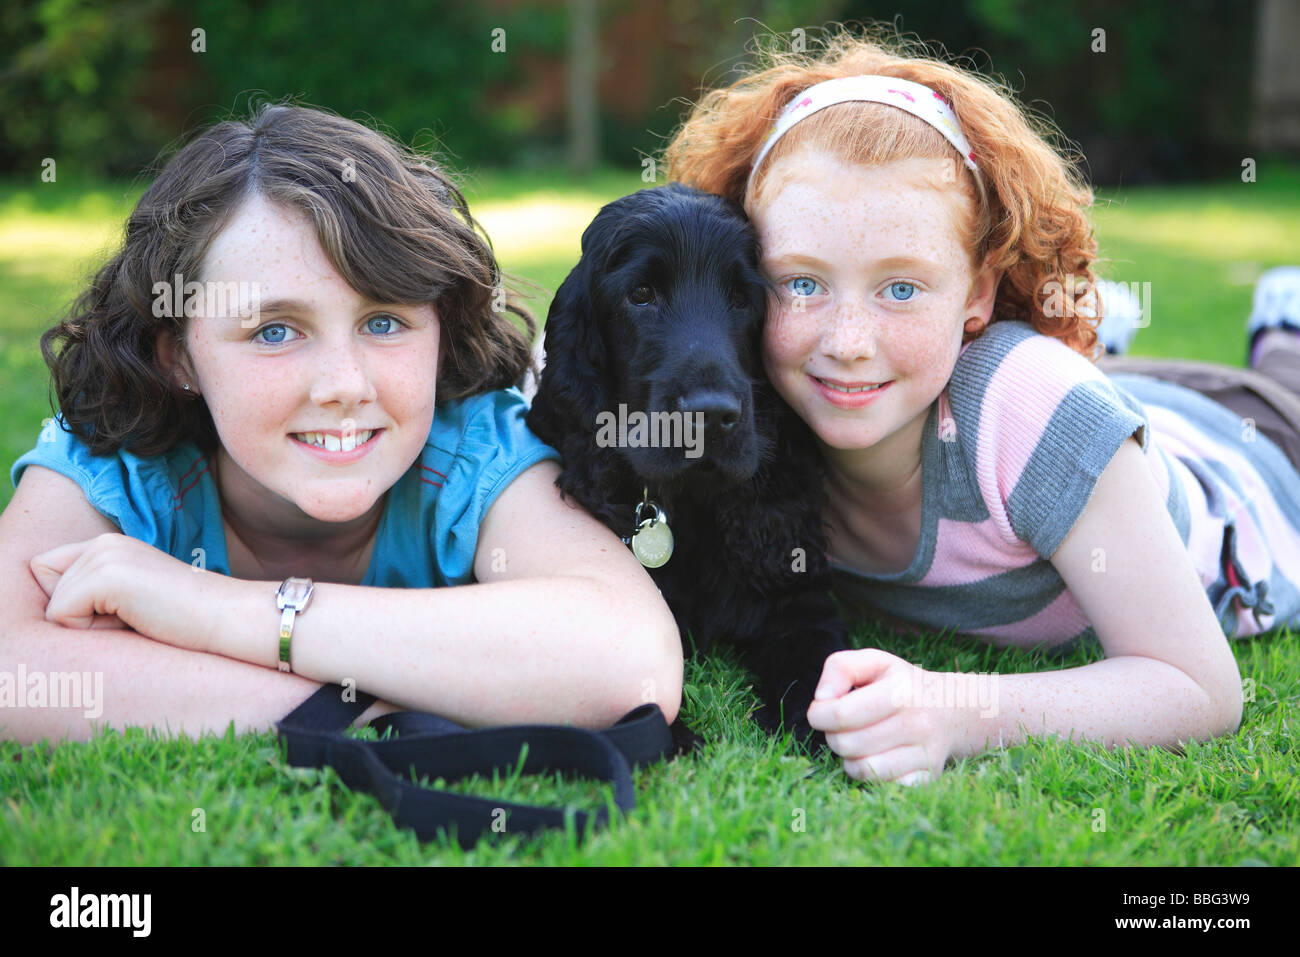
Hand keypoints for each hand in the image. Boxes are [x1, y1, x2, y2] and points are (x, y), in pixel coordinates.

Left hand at [30, 533, 217, 650]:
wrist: (228, 619)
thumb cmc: (187, 622)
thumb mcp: (133, 600)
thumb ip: (95, 594)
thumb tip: (54, 613)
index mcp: (109, 545)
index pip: (46, 572)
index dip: (69, 604)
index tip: (118, 612)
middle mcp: (103, 543)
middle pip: (46, 591)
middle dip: (81, 617)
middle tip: (133, 618)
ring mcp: (106, 556)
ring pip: (53, 606)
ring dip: (90, 627)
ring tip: (137, 620)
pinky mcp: (108, 576)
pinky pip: (62, 615)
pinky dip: (93, 631)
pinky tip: (135, 622)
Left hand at [805, 649, 971, 785]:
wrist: (952, 709)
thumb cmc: (900, 683)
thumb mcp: (874, 661)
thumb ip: (840, 668)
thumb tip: (822, 700)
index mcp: (901, 691)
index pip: (841, 715)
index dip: (819, 715)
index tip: (821, 710)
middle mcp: (917, 724)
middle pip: (846, 744)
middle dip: (832, 735)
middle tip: (842, 726)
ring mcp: (924, 755)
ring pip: (860, 769)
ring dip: (847, 756)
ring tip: (857, 740)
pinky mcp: (926, 779)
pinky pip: (879, 785)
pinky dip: (868, 774)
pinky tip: (875, 756)